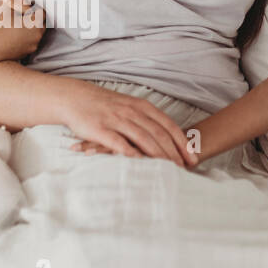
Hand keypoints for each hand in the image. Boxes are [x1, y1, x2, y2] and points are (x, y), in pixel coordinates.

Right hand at [0, 0, 44, 60]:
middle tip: (28, 17)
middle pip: (43, 25)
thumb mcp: (7, 9)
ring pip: (38, 35)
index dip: (37, 9)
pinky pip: (32, 43)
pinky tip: (18, 37)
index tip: (32, 7)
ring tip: (22, 27)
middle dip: (37, 20)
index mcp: (35, 22)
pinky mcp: (29, 52)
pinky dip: (28, 39)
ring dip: (33, 30)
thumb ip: (18, 1)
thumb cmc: (0, 26)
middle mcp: (38, 34)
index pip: (43, 13)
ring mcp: (35, 44)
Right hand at [60, 83, 197, 166]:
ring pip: (143, 139)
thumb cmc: (104, 105)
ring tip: (169, 171)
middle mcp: (132, 112)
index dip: (182, 143)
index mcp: (141, 106)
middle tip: (185, 169)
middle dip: (175, 153)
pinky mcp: (101, 129)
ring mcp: (117, 120)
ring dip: (159, 156)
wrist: (75, 97)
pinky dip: (131, 153)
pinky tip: (141, 164)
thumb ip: (146, 119)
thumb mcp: (129, 106)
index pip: (168, 126)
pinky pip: (119, 142)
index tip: (193, 157)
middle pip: (159, 134)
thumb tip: (165, 136)